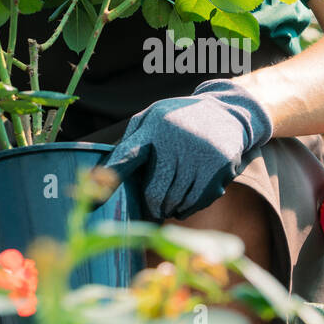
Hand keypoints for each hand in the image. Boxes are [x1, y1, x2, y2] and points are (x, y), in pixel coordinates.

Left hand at [103, 78, 273, 220]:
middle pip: (154, 191)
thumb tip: (106, 170)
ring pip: (175, 200)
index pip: (128, 155)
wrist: (227, 113)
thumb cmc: (178, 119)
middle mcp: (176, 140)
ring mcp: (199, 154)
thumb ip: (132, 139)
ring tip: (166, 208)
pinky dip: (186, 210)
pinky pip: (196, 202)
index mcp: (154, 126)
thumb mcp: (153, 117)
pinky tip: (182, 206)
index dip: (113, 177)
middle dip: (150, 206)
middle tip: (150, 210)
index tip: (97, 200)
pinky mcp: (218, 168)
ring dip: (168, 210)